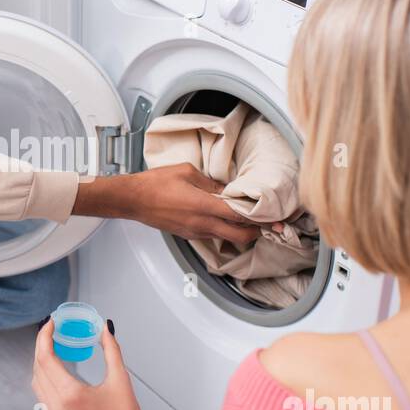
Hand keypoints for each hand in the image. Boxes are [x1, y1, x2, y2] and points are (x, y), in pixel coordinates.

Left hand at [32, 319, 147, 409]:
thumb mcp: (120, 378)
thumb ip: (111, 349)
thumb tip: (105, 328)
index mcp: (70, 394)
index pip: (46, 358)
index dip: (45, 336)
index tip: (51, 322)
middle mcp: (57, 407)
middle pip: (38, 368)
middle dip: (42, 346)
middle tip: (52, 330)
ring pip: (37, 383)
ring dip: (41, 363)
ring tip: (53, 347)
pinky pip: (43, 397)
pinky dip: (45, 379)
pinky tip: (57, 371)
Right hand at [73, 163, 261, 247]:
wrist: (133, 199)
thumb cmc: (155, 183)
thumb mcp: (187, 172)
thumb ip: (211, 183)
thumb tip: (227, 189)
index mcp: (204, 207)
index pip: (241, 217)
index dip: (262, 220)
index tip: (276, 221)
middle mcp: (202, 224)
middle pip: (240, 236)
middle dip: (257, 232)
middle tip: (269, 225)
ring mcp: (195, 232)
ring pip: (227, 238)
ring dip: (241, 232)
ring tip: (250, 221)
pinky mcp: (188, 234)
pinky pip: (213, 235)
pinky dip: (224, 230)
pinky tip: (225, 220)